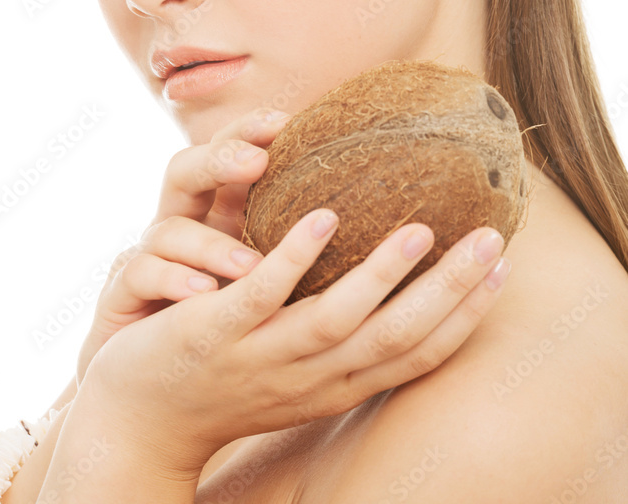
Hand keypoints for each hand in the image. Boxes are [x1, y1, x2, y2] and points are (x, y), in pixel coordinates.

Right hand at [76, 106, 292, 386]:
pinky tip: (203, 294)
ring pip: (168, 228)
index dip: (249, 130)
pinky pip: (138, 275)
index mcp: (216, 214)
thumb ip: (295, 234)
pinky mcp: (120, 295)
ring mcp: (147, 257)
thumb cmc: (220, 320)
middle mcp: (179, 225)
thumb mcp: (261, 270)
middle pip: (187, 170)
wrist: (149, 384)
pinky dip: (172, 280)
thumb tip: (359, 210)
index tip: (287, 120)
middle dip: (220, 159)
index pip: (227, 154)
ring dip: (209, 244)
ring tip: (251, 264)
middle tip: (258, 161)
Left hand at [82, 206, 509, 477]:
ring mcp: (261, 357)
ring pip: (334, 319)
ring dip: (381, 275)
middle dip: (447, 290)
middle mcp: (308, 378)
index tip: (501, 267)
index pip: (414, 355)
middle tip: (491, 238)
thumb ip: (338, 334)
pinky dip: (292, 259)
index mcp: (333, 383)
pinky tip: (319, 219)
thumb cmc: (227, 379)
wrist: (139, 420)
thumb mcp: (295, 366)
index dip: (462, 314)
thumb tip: (385, 282)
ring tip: (420, 229)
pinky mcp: (212, 333)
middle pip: (393, 338)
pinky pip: (258, 296)